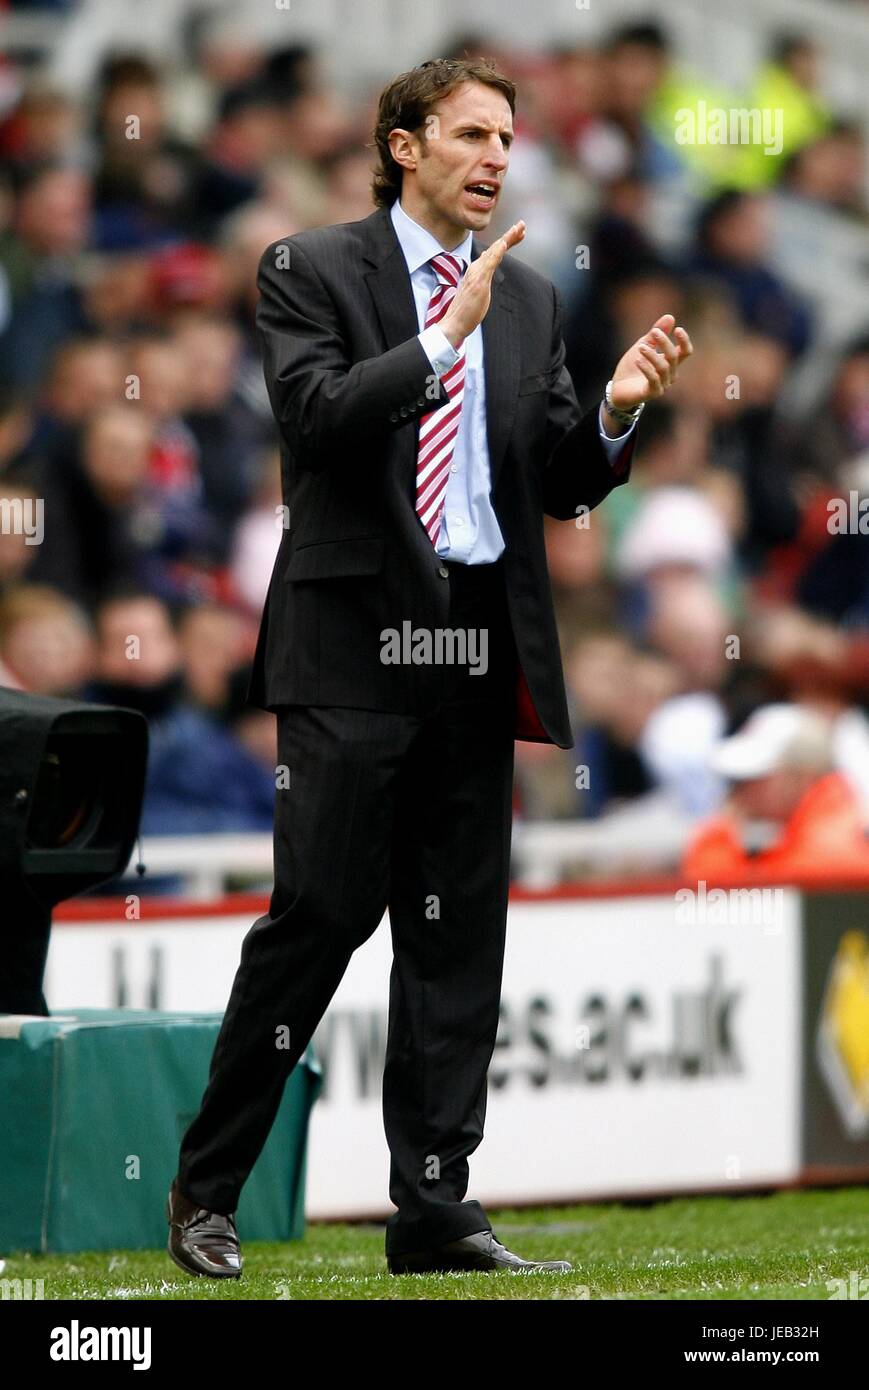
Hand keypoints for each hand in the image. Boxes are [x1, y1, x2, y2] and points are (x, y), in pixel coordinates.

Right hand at [440, 220, 525, 347]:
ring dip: (507, 238)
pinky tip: (504, 242)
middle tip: (522, 224)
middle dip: (510, 235)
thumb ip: (482, 278)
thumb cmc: (465, 311)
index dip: (506, 241)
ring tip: (519, 227)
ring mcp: (477, 273)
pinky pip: (490, 262)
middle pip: (496, 248)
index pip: (494, 252)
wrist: (454, 323)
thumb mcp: (478, 292)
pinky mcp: (479, 281)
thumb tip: (484, 266)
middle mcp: (476, 268)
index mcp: (477, 270)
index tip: (518, 233)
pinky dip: (497, 251)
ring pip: (495, 251)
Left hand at [609, 314, 692, 411]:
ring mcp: (662, 385)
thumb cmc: (632, 368)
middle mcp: (670, 375)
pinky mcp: (652, 393)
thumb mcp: (643, 345)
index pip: (685, 352)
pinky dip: (646, 368)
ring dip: (652, 354)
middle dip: (665, 342)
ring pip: (663, 367)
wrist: (617, 389)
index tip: (677, 329)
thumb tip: (670, 317)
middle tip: (654, 332)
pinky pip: (653, 379)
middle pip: (673, 356)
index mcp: (671, 363)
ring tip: (640, 347)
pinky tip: (638, 360)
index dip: (684, 341)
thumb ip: (655, 334)